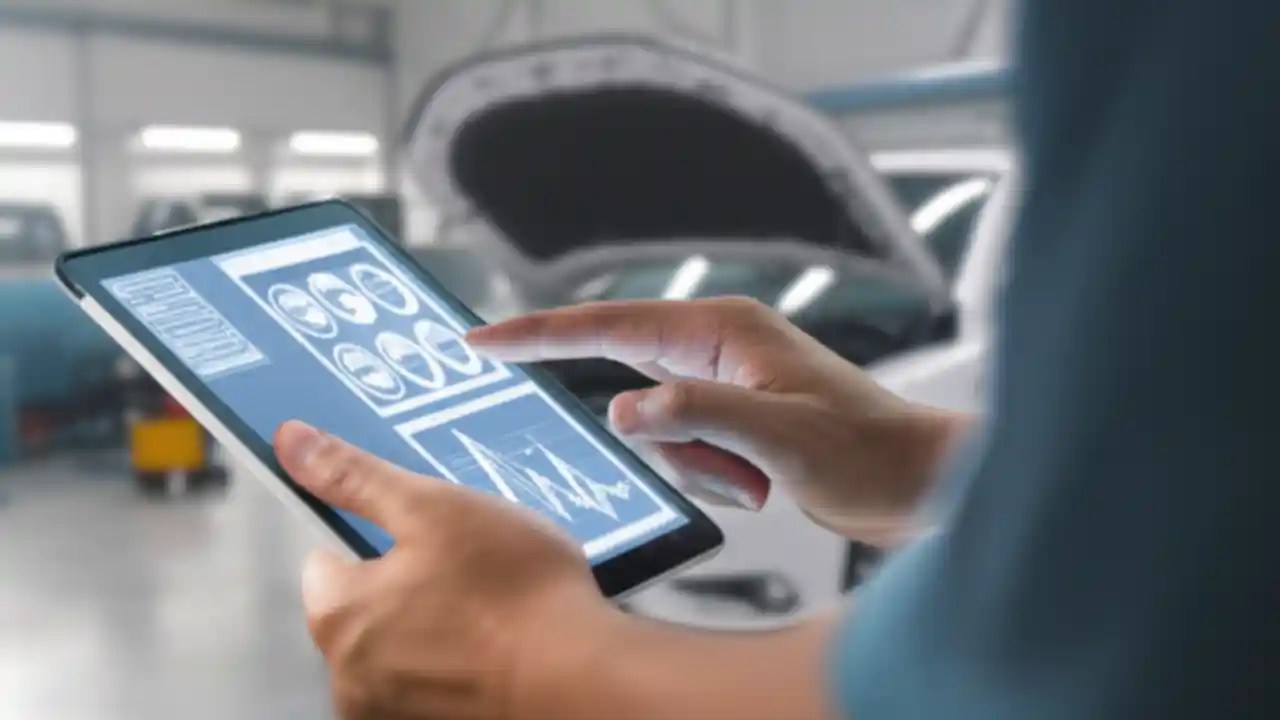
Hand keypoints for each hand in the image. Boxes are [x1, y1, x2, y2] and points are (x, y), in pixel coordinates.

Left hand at [274, 421, 619, 719]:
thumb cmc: (514, 591)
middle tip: (469, 566)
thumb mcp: (432, 507)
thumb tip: (291, 442)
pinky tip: (499, 645)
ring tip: (492, 606)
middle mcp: (349, 676)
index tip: (428, 536)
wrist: (580, 676)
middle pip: (364, 609)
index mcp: (337, 615)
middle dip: (410, 586)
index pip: (326, 561)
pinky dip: (457, 664)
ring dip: (435, 626)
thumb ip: (355, 477)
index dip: (380, 539)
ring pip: (402, 647)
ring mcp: (392, 711)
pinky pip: (434, 680)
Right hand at [468, 298, 964, 541]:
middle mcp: (720, 347)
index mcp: (724, 329)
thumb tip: (622, 408)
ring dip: (702, 466)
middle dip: (672, 440)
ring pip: (661, 430)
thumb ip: (697, 415)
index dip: (541, 335)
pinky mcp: (736, 417)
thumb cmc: (869, 451)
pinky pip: (687, 451)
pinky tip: (766, 482)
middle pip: (636, 385)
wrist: (916, 483)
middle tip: (731, 462)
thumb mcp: (779, 435)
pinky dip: (716, 477)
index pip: (610, 326)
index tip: (484, 341)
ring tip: (763, 475)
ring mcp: (727, 383)